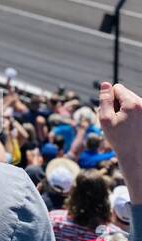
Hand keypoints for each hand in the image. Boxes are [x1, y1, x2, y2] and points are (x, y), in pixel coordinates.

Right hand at [97, 82, 141, 198]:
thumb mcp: (105, 119)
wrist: (135, 156)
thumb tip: (106, 84)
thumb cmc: (119, 139)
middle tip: (117, 121)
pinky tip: (130, 126)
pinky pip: (136, 107)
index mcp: (133, 104)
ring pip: (130, 100)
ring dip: (124, 109)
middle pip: (125, 93)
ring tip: (124, 125)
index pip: (117, 88)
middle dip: (118, 103)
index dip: (109, 99)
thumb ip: (104, 100)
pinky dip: (131, 114)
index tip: (111, 114)